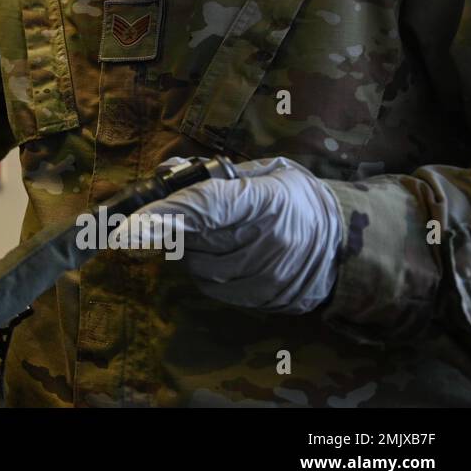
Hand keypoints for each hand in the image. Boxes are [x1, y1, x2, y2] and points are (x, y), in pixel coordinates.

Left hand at [135, 156, 342, 313]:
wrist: (343, 244)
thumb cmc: (296, 199)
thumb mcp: (266, 171)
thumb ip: (216, 172)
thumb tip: (167, 172)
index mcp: (268, 199)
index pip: (206, 205)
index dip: (163, 214)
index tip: (127, 226)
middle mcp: (270, 240)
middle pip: (196, 238)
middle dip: (172, 229)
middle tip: (166, 221)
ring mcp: (269, 275)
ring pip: (200, 266)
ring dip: (191, 250)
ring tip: (214, 234)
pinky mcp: (266, 299)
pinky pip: (214, 287)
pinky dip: (206, 271)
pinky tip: (222, 255)